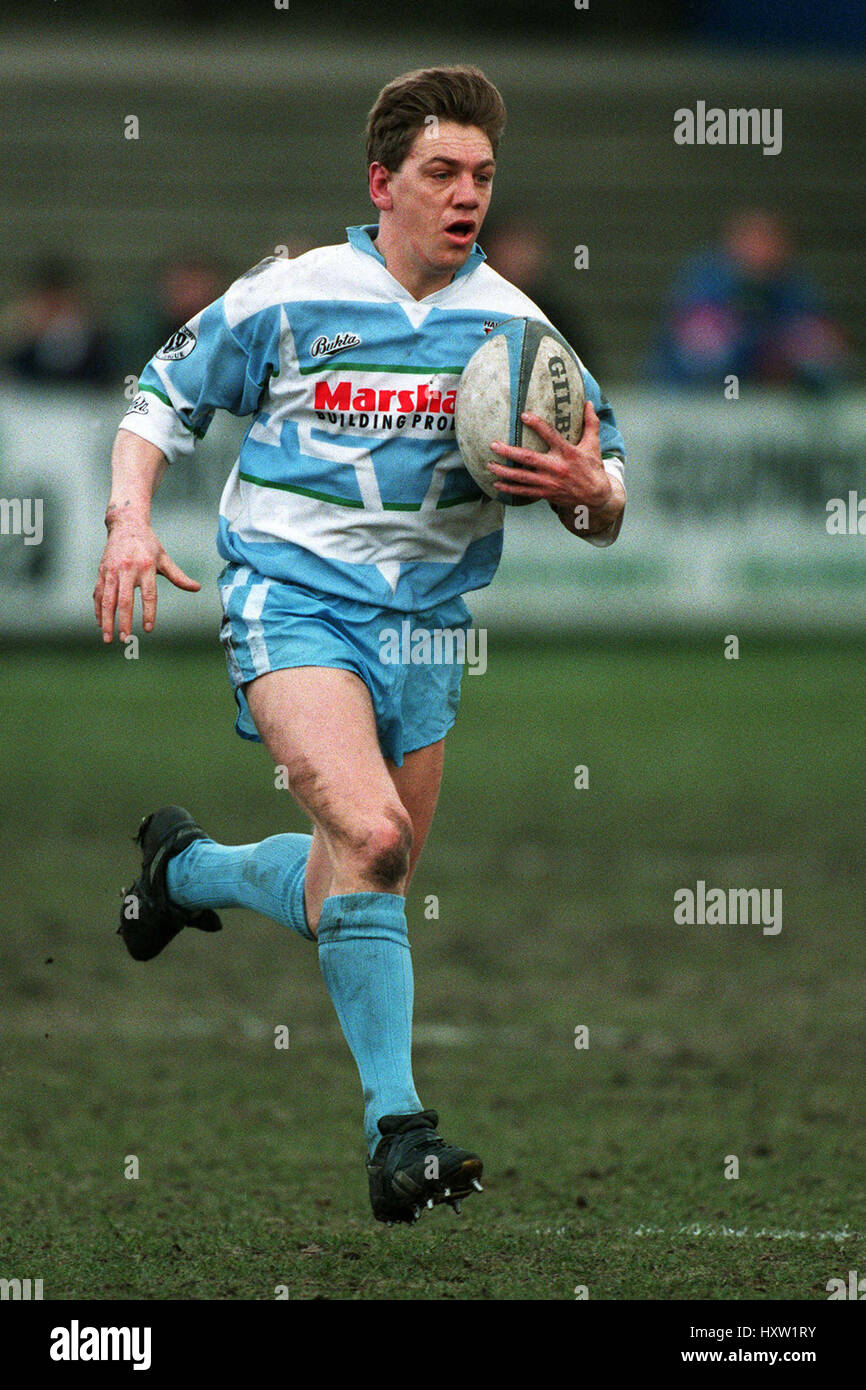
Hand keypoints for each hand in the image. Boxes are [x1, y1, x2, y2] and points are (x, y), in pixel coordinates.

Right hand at [93, 515, 199, 642]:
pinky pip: (98, 594)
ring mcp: (112, 571)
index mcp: (145, 567)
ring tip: (109, 638)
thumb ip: (178, 576)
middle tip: (126, 639)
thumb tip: (197, 588)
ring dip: (107, 620)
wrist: (126, 525)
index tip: (149, 629)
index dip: (149, 612)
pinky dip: (98, 610)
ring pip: (107, 600)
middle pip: (124, 600)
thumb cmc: (148, 544)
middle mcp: (127, 569)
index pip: (148, 594)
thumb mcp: (164, 558)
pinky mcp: (102, 572)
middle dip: (124, 621)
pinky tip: (101, 623)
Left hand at [488, 400, 611, 510]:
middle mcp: (556, 468)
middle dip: (509, 452)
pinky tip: (497, 484)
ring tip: (489, 465)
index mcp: (568, 453)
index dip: (537, 425)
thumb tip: (588, 402)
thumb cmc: (592, 468)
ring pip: (522, 478)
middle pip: (529, 459)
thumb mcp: (593, 445)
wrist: (595, 497)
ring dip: (504, 472)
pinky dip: (510, 489)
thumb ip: (591, 423)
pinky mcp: (545, 493)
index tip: (523, 415)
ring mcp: (549, 483)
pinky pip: (524, 492)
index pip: (551, 436)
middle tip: (494, 445)